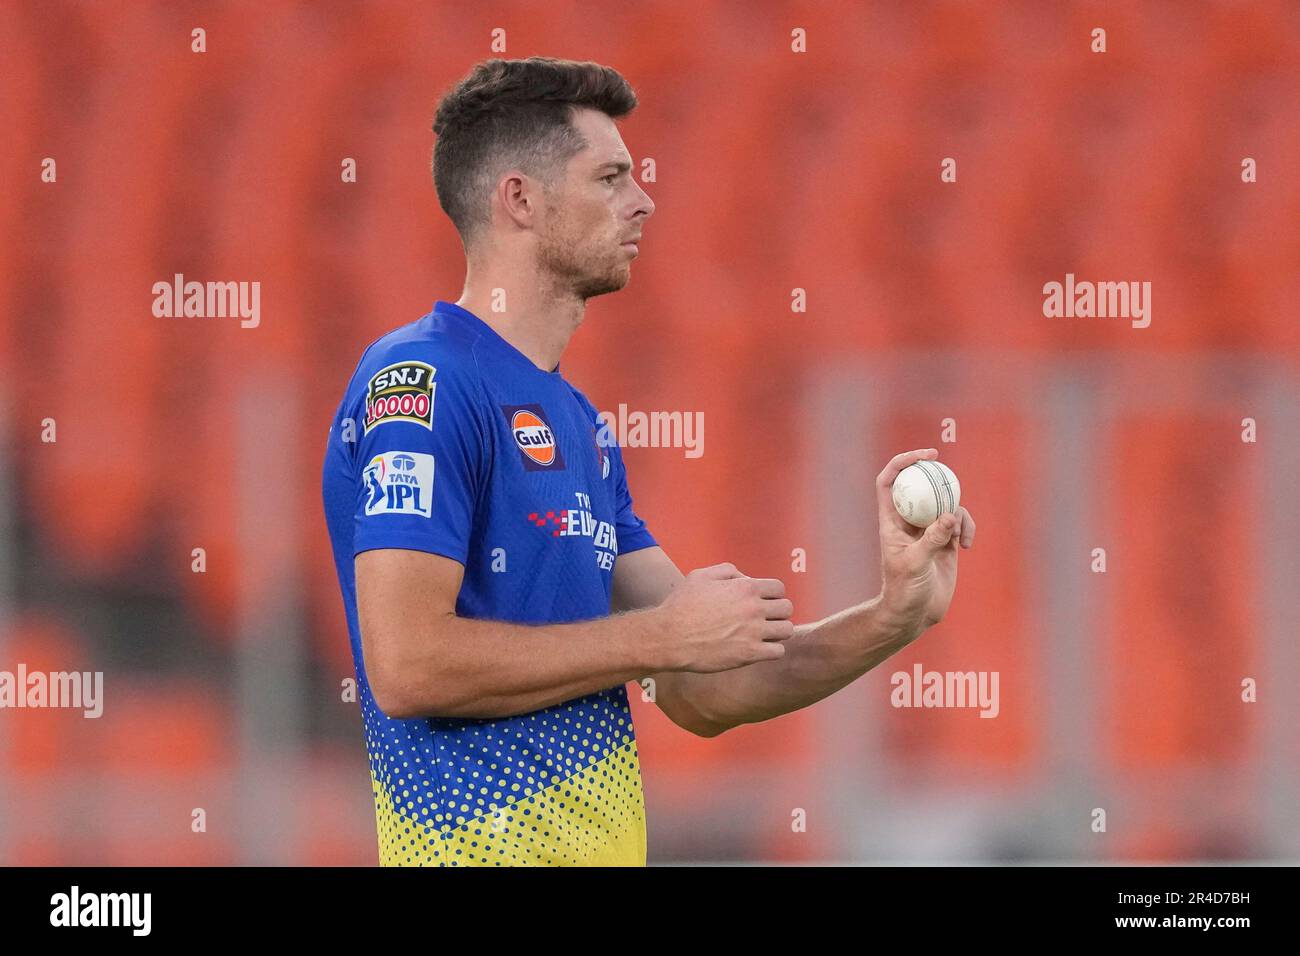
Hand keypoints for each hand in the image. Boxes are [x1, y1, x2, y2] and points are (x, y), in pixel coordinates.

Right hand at [650, 563, 793, 672]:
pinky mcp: (750, 654)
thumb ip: (727, 571)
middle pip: (787, 608)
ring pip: (787, 630)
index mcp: (745, 587)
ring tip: (764, 635)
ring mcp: (754, 632)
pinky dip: (772, 650)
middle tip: (763, 619)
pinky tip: (758, 649)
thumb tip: (744, 578)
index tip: (761, 602)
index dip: (771, 594)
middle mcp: (754, 608)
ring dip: (777, 632)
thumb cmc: (682, 604)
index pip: (779, 588)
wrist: (669, 637)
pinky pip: (778, 651)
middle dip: (776, 612)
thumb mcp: (700, 575)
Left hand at [875, 448, 975, 630]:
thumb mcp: (915, 564)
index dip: (902, 462)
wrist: (914, 614)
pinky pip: (959, 523)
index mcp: (891, 520)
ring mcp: (928, 530)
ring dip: (958, 512)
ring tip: (960, 537)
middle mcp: (909, 521)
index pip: (890, 481)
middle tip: (948, 467)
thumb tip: (950, 515)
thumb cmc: (904, 591)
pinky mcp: (945, 542)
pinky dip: (967, 528)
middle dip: (935, 474)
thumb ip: (932, 539)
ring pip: (945, 504)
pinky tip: (967, 545)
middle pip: (921, 486)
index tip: (923, 456)